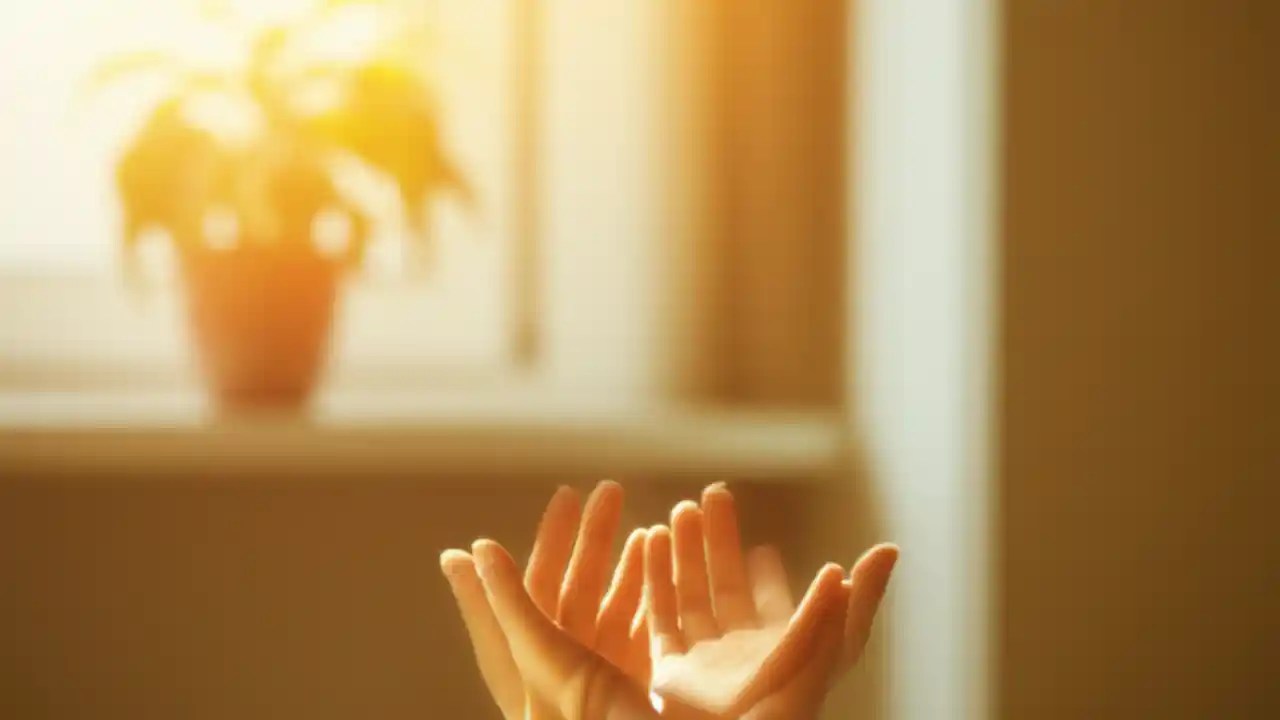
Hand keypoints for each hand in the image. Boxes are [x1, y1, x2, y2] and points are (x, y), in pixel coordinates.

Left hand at [440, 481, 651, 718]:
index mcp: (530, 664)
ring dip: (629, 564)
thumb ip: (501, 609)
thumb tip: (465, 554)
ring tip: (650, 523)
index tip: (566, 496)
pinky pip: (646, 633)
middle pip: (575, 589)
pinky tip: (669, 571)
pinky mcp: (642, 689)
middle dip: (591, 539)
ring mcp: (606, 678)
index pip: (535, 587)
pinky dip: (656, 598)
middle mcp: (566, 669)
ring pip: (614, 607)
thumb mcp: (532, 664)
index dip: (547, 541)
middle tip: (611, 490)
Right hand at [645, 484, 898, 718]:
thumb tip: (888, 550)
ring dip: (685, 552)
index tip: (763, 548)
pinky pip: (658, 618)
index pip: (775, 608)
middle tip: (714, 494)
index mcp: (780, 653)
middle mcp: (740, 657)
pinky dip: (653, 577)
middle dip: (719, 541)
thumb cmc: (794, 704)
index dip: (768, 580)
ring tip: (681, 508)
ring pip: (690, 597)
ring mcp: (704, 665)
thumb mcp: (837, 646)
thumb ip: (860, 600)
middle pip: (726, 589)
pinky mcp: (670, 673)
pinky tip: (648, 540)